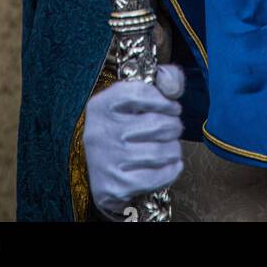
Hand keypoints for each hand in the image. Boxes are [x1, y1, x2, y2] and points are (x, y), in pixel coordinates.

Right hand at [83, 65, 184, 219]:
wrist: (92, 169)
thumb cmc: (122, 127)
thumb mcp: (132, 98)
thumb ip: (162, 80)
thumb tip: (174, 88)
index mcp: (102, 105)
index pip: (140, 92)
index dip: (164, 100)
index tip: (172, 107)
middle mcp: (101, 132)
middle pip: (156, 124)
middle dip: (174, 126)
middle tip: (174, 128)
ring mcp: (107, 161)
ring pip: (159, 152)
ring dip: (174, 149)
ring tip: (172, 146)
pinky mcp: (115, 187)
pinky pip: (156, 178)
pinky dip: (171, 170)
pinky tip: (171, 164)